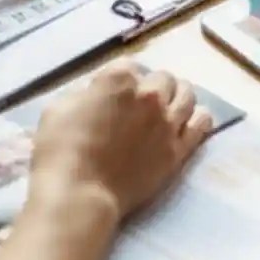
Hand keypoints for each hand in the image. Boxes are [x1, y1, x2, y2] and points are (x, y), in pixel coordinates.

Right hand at [28, 62, 213, 220]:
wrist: (79, 194)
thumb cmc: (59, 150)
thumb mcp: (58, 107)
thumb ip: (83, 93)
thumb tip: (96, 95)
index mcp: (119, 79)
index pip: (129, 66)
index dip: (121, 79)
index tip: (114, 92)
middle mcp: (150, 95)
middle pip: (163, 78)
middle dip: (153, 85)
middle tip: (143, 100)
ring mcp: (168, 123)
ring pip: (188, 96)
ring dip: (179, 95)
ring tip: (172, 102)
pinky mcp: (178, 151)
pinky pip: (202, 125)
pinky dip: (199, 117)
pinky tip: (195, 118)